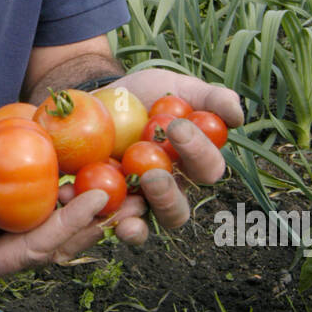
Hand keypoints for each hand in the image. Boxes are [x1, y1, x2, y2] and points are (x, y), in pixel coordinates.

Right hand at [0, 175, 128, 292]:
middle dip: (89, 223)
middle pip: (52, 243)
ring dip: (78, 207)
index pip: (34, 250)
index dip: (68, 226)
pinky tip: (72, 166)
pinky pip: (29, 206)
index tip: (96, 199)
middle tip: (127, 195)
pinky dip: (51, 190)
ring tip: (113, 181)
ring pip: (45, 225)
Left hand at [65, 70, 243, 240]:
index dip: (198, 152)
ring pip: (141, 225)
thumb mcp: (175, 87)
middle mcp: (167, 193)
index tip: (178, 126)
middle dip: (166, 196)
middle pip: (176, 211)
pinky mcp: (100, 206)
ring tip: (116, 204)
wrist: (97, 99)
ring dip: (131, 218)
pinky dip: (88, 215)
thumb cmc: (145, 96)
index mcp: (191, 166)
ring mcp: (133, 204)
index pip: (207, 169)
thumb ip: (208, 98)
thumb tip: (237, 115)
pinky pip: (98, 221)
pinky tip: (73, 200)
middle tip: (152, 176)